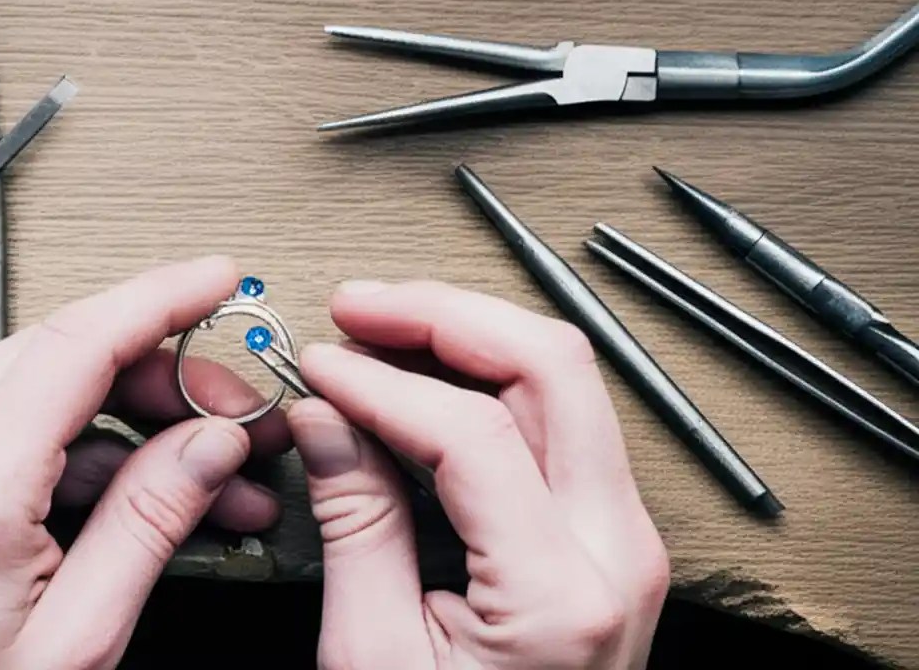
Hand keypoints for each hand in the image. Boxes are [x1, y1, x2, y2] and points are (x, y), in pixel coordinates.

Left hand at [0, 256, 290, 668]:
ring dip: (121, 421)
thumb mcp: (71, 641)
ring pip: (32, 389)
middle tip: (231, 420)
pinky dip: (66, 447)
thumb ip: (147, 528)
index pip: (79, 342)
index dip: (162, 298)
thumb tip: (208, 447)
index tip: (215, 281)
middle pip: (62, 357)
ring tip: (197, 478)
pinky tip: (124, 491)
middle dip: (162, 378)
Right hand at [289, 281, 669, 669]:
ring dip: (467, 337)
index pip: (474, 431)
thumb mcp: (378, 655)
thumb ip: (355, 525)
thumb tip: (327, 419)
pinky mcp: (605, 535)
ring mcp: (622, 537)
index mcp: (561, 593)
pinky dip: (486, 382)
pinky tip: (423, 378)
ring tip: (382, 330)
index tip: (320, 366)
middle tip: (360, 308)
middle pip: (551, 366)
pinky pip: (555, 421)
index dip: (382, 380)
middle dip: (444, 316)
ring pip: (561, 379)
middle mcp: (616, 550)